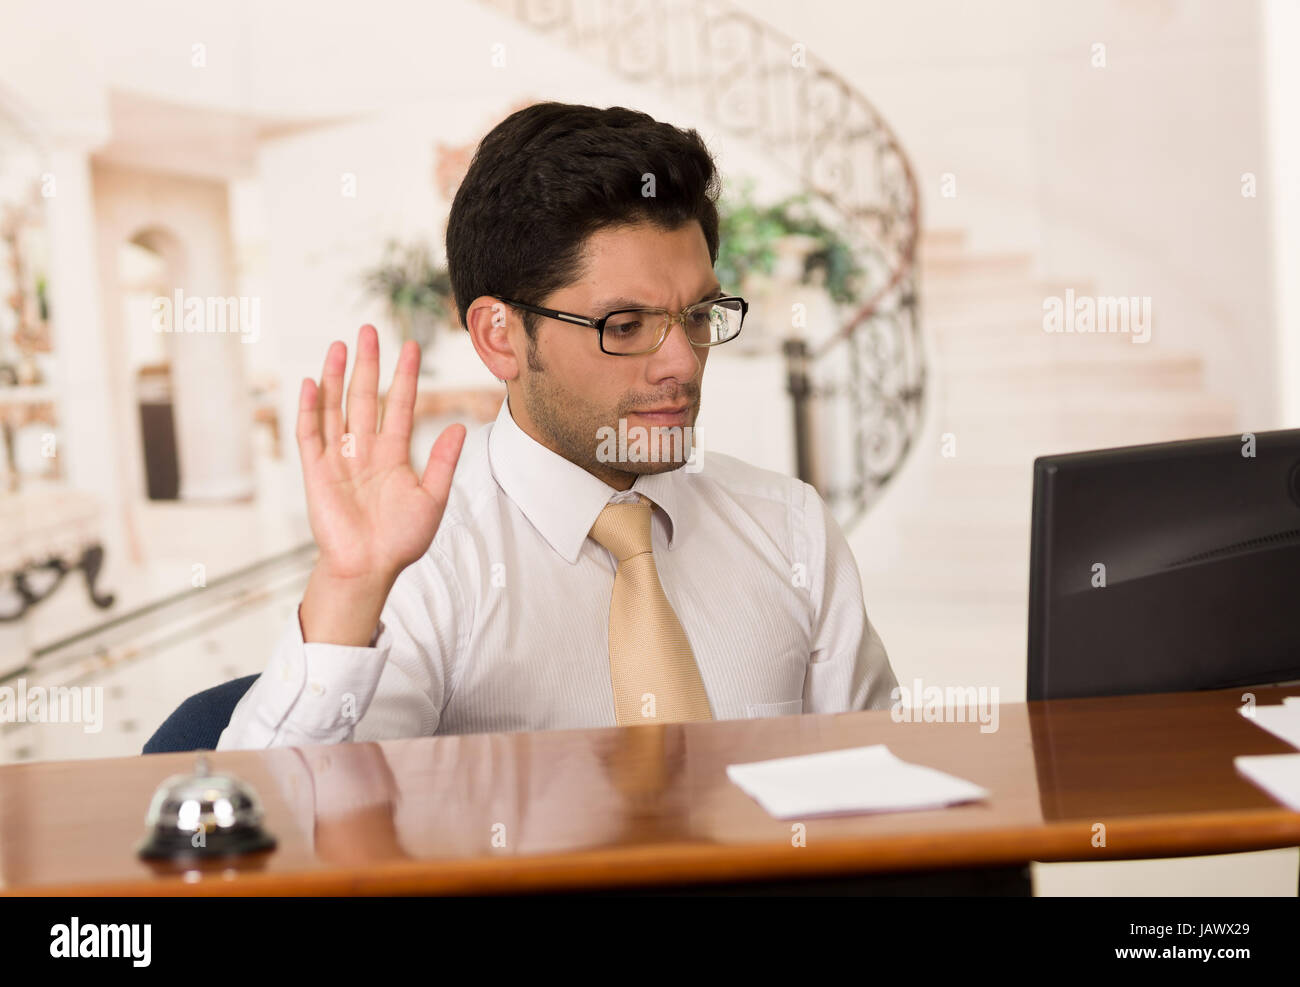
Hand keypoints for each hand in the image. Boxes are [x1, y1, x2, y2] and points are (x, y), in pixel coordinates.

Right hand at [296, 324, 465, 584]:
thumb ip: (443, 462)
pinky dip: (309, 409)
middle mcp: (365, 449)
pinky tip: (311, 382)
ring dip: (335, 376)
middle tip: (369, 330)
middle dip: (368, 363)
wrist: (370, 568)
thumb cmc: (401, 539)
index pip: (399, 405)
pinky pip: (310, 435)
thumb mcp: (432, 499)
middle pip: (365, 397)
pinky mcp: (316, 472)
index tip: (410, 346)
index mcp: (394, 454)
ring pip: (336, 407)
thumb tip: (461, 428)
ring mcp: (339, 458)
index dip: (404, 376)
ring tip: (339, 345)